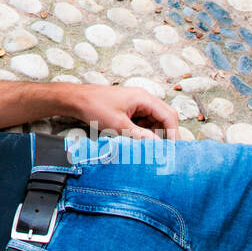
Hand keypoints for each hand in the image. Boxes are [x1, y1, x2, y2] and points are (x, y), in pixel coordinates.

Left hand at [61, 84, 179, 139]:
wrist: (77, 100)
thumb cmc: (95, 107)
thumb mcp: (118, 125)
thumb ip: (140, 135)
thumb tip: (158, 145)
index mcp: (144, 98)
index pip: (168, 115)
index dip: (174, 133)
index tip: (175, 149)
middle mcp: (143, 99)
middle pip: (164, 117)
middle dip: (167, 134)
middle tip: (167, 152)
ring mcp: (137, 104)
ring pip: (155, 121)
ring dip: (155, 134)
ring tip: (153, 149)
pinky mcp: (130, 110)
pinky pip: (144, 122)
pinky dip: (145, 132)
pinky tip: (141, 142)